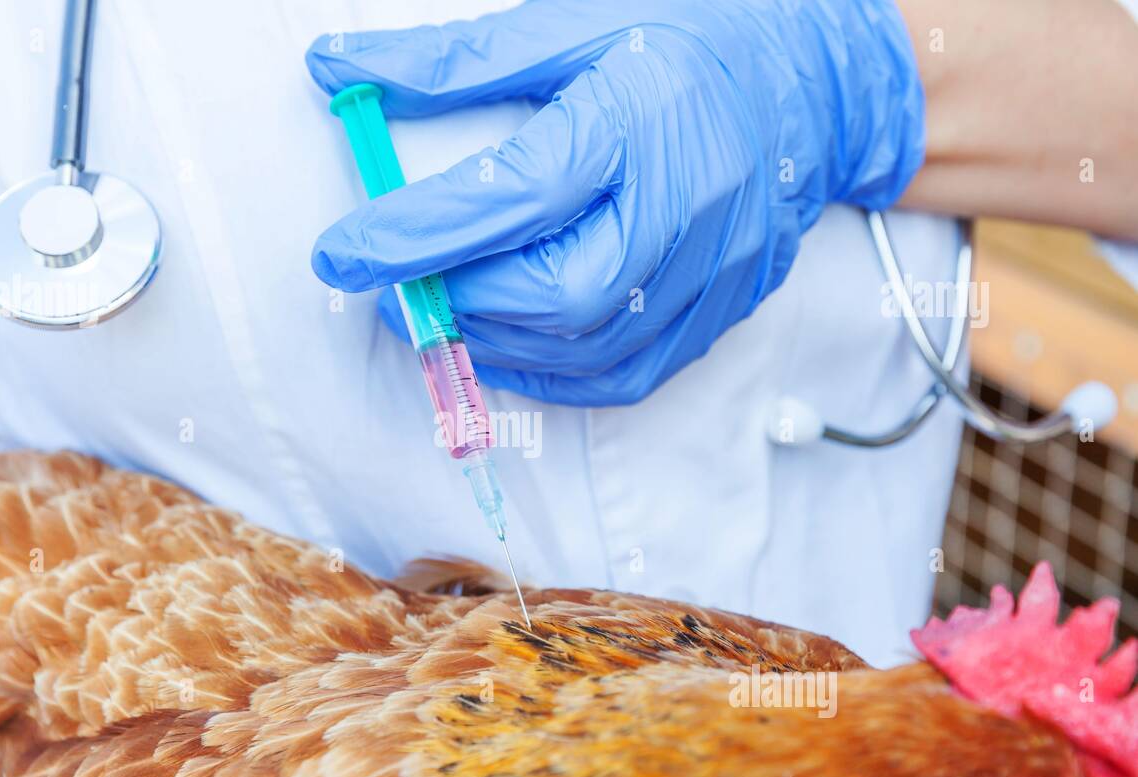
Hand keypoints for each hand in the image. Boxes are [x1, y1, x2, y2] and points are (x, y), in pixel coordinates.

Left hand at [308, 0, 923, 404]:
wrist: (805, 86)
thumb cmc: (682, 41)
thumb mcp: (567, 24)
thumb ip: (451, 63)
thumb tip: (336, 74)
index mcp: (640, 120)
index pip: (516, 196)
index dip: (418, 233)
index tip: (341, 254)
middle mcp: (683, 206)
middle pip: (558, 293)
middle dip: (459, 300)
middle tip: (394, 288)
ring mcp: (710, 271)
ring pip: (587, 347)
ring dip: (495, 341)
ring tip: (442, 309)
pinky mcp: (717, 313)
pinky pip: (624, 376)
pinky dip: (550, 372)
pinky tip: (509, 341)